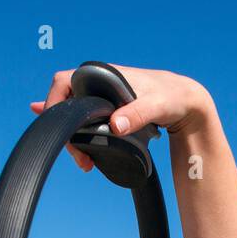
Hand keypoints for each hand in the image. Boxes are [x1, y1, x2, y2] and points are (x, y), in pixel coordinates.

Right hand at [30, 64, 212, 171]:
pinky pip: (84, 120)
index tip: (58, 128)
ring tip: (85, 162)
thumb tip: (115, 125)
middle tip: (81, 159)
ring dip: (74, 138)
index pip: (63, 82)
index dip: (53, 103)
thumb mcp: (155, 105)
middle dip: (67, 132)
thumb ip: (136, 114)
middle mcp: (97, 84)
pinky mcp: (107, 110)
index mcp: (103, 75)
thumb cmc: (170, 96)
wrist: (183, 101)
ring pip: (74, 116)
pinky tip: (67, 141)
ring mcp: (100, 97)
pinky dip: (74, 131)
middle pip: (66, 105)